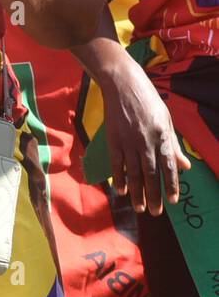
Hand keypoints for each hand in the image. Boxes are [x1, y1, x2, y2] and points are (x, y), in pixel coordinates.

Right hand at [100, 61, 190, 214]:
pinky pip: (117, 163)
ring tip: (139, 207)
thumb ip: (174, 146)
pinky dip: (119, 177)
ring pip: (133, 172)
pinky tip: (122, 190)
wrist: (122, 84)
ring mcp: (128, 141)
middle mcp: (146, 141)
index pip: (168, 167)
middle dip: (153, 195)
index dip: (170, 185)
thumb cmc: (148, 100)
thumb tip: (185, 167)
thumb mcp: (167, 121)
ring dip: (137, 192)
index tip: (172, 201)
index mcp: (162, 136)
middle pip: (150, 174)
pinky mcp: (113, 139)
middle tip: (154, 212)